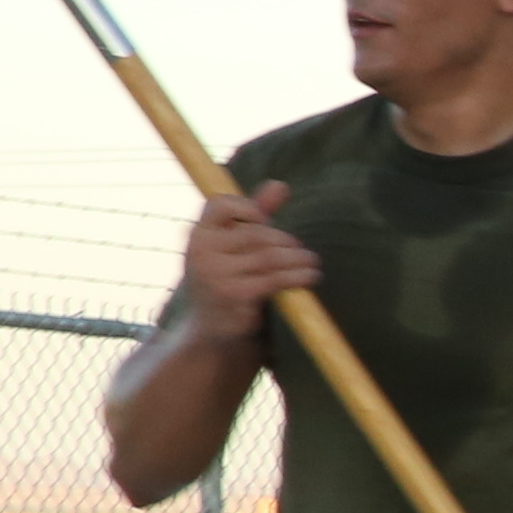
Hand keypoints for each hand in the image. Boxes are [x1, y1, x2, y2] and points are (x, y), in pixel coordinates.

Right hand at [181, 183, 316, 330]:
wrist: (214, 329)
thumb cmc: (230, 278)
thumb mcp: (237, 246)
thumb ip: (257, 215)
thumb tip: (281, 184)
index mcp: (199, 234)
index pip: (220, 204)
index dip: (247, 207)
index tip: (265, 219)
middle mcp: (201, 251)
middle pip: (257, 233)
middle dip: (287, 241)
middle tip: (303, 251)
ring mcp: (215, 274)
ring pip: (271, 256)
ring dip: (300, 259)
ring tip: (313, 263)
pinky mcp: (234, 295)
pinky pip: (275, 279)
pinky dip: (299, 276)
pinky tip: (310, 277)